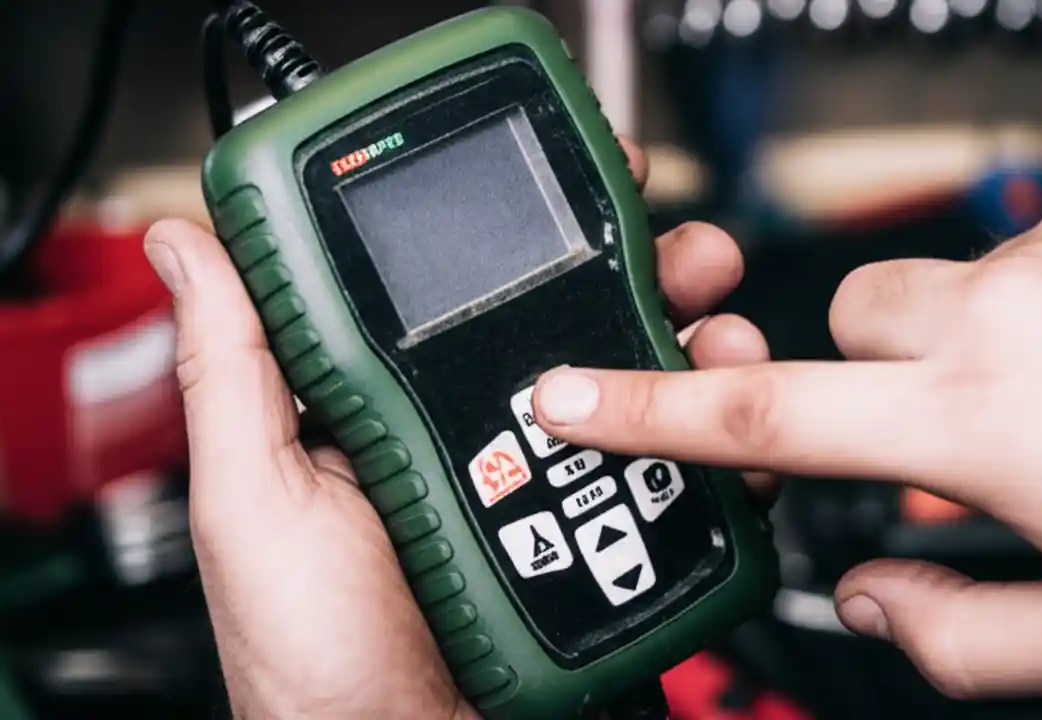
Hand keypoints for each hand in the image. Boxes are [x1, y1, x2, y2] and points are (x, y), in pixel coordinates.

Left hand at [144, 140, 768, 718]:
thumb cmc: (312, 663)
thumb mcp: (254, 504)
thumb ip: (233, 376)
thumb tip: (186, 248)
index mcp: (394, 408)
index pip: (462, 287)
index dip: (518, 225)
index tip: (568, 178)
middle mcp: (481, 435)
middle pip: (574, 323)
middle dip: (639, 266)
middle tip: (675, 244)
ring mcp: (552, 488)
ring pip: (641, 388)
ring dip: (695, 339)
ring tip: (719, 322)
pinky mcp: (606, 543)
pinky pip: (675, 478)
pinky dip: (719, 443)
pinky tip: (733, 424)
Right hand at [532, 163, 1041, 698]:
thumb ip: (954, 639)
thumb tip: (872, 599)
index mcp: (974, 422)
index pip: (762, 413)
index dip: (645, 408)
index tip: (566, 393)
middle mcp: (998, 312)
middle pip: (847, 324)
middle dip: (867, 380)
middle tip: (948, 434)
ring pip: (936, 282)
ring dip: (961, 340)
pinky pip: (1034, 242)